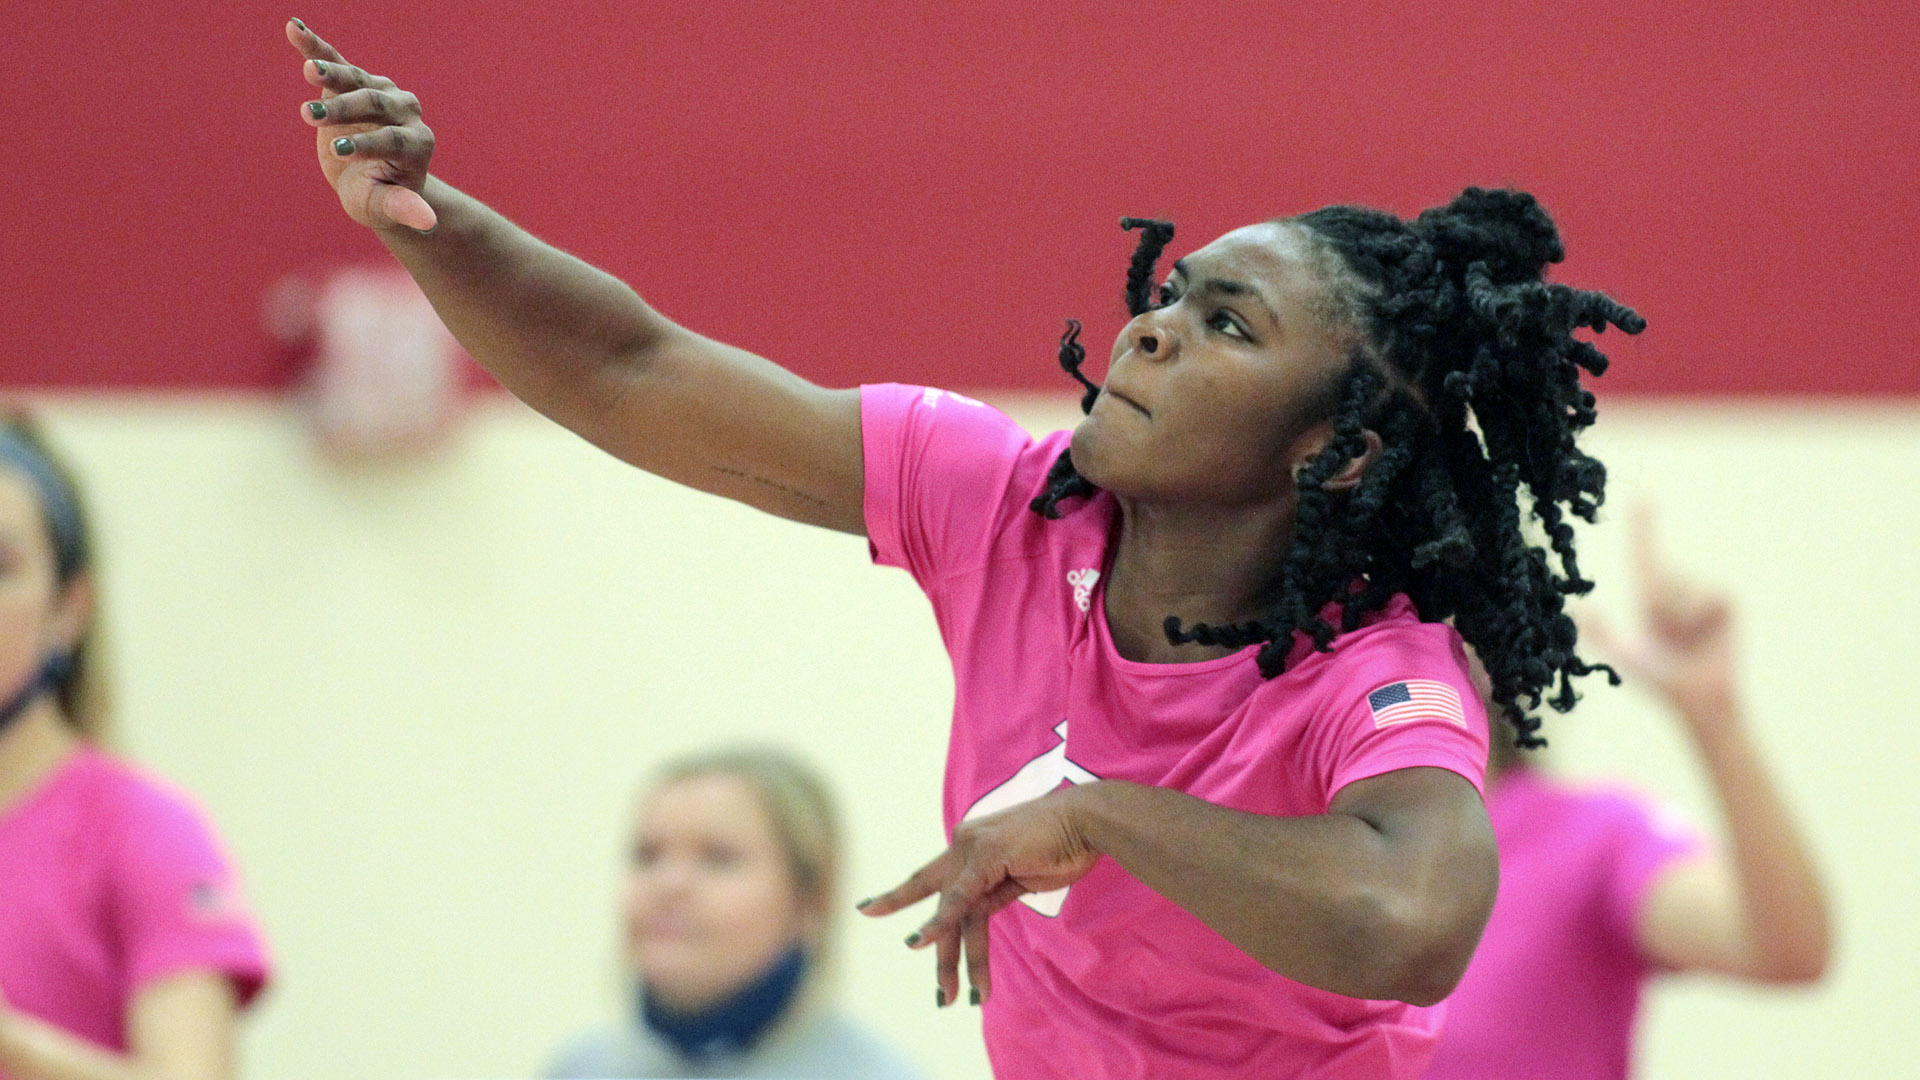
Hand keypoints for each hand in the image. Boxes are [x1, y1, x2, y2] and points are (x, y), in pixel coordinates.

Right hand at [286, 18, 437, 231]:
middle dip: (343, 111)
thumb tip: (429, 222)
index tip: (339, 151)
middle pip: (374, 104)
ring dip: (331, 73)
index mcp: (418, 144)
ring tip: (310, 70)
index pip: (393, 139)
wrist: (369, 179)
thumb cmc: (377, 197)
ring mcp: (382, 92)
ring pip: (356, 79)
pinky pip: (335, 60)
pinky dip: (315, 46)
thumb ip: (403, 209)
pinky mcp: (355, 81)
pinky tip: (294, 28)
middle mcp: (406, 113)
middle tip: (310, 118)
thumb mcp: (384, 207)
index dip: (367, 144)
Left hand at [857, 785, 1100, 1007]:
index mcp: (970, 845)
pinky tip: (919, 943)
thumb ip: (994, 891)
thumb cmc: (1063, 843)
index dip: (902, 896)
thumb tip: (974, 914)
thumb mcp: (1022, 875)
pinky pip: (960, 899)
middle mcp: (964, 844)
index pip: (934, 880)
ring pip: (953, 913)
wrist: (1088, 819)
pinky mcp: (986, 857)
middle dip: (936, 951)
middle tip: (937, 994)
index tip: (868, 908)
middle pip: (940, 904)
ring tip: (951, 998)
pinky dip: (939, 922)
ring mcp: (972, 849)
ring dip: (952, 959)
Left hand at [1580, 505, 1737, 730]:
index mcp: (1651, 598)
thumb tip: (1578, 609)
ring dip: (1678, 616)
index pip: (1644, 555)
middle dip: (1656, 605)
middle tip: (1666, 635)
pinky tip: (1708, 635)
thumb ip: (1601, 633)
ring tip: (1686, 638)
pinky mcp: (1726, 601)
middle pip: (1657, 572)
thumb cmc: (1663, 683)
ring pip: (1682, 584)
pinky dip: (1699, 617)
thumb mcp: (1626, 656)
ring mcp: (1703, 593)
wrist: (1699, 701)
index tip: (1641, 495)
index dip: (1643, 526)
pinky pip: (1708, 595)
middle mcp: (1677, 589)